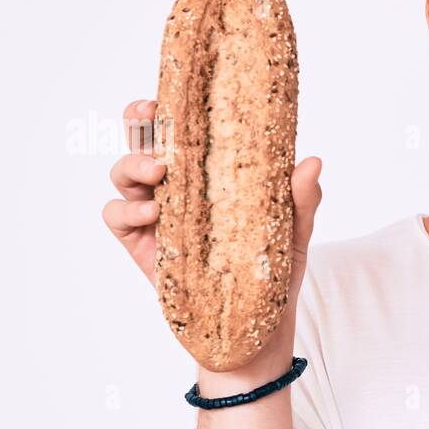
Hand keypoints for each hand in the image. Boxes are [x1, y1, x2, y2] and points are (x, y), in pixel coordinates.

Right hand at [103, 98, 323, 371]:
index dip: (172, 107)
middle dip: (139, 121)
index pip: (185, 132)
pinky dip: (125, 209)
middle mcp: (179, 190)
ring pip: (124, 173)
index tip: (172, 91)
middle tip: (152, 116)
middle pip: (144, 141)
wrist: (255, 336)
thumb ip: (301, 200)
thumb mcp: (293, 236)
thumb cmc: (273, 279)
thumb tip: (313, 161)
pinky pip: (115, 217)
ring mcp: (157, 217)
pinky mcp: (141, 247)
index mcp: (211, 177)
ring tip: (159, 173)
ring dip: (133, 164)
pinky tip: (150, 215)